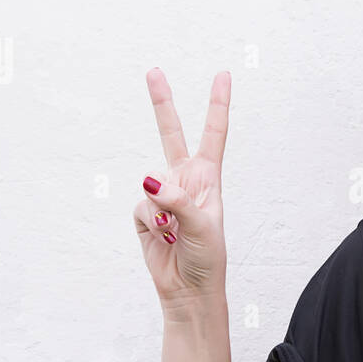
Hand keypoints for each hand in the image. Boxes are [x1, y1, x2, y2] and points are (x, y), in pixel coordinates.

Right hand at [133, 67, 230, 310]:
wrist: (188, 290)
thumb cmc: (206, 258)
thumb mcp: (202, 227)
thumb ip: (178, 200)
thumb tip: (149, 180)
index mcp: (208, 178)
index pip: (214, 133)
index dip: (217, 104)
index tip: (223, 74)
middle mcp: (185, 180)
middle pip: (171, 134)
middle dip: (162, 104)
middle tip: (153, 71)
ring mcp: (162, 195)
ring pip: (150, 184)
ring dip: (161, 212)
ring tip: (175, 234)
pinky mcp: (143, 214)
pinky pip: (139, 207)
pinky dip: (149, 223)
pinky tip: (162, 238)